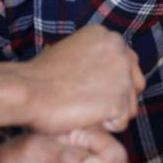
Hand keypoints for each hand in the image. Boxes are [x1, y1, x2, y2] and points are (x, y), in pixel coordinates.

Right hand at [23, 25, 143, 134]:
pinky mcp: (119, 101)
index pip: (126, 63)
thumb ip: (95, 56)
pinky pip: (121, 122)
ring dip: (110, 113)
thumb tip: (108, 71)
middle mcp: (119, 50)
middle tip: (88, 102)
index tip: (89, 88)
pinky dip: (104, 126)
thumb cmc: (42, 77)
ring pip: (130, 105)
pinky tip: (84, 116)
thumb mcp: (72, 52)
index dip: (110, 81)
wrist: (28, 90)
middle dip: (117, 96)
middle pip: (134, 83)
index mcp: (107, 36)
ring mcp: (122, 75)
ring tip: (83, 108)